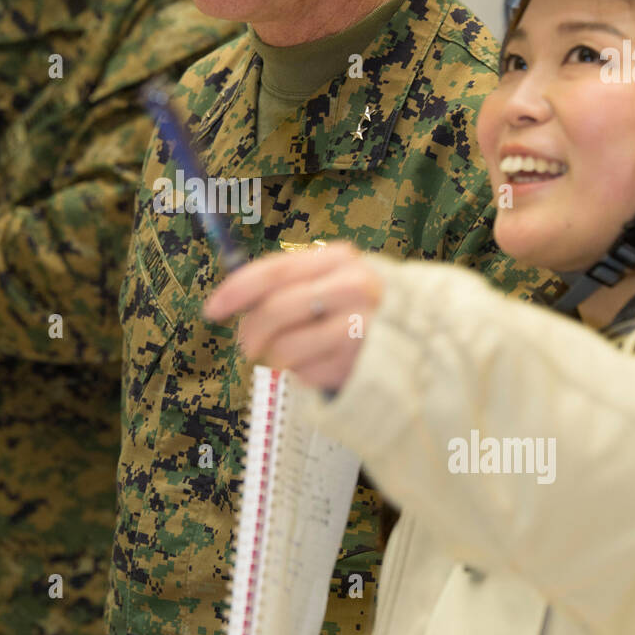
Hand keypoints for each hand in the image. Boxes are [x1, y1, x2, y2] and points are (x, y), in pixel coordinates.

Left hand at [204, 242, 382, 392]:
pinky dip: (303, 375)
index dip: (237, 290)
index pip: (275, 270)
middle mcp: (353, 288)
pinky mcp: (360, 363)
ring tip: (294, 356)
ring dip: (277, 358)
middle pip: (274, 311)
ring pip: (285, 348)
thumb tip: (232, 297)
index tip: (212, 309)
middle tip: (247, 346)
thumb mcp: (332, 280)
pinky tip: (322, 365)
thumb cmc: (360, 308)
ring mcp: (359, 326)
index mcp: (340, 259)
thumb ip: (289, 283)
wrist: (422, 341)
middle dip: (251, 332)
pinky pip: (306, 373)